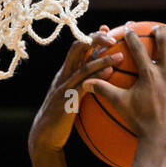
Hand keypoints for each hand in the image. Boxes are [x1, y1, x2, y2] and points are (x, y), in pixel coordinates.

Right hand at [29, 31, 121, 156]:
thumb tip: (103, 78)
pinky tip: (110, 73)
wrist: (45, 136)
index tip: (108, 30)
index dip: (92, 37)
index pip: (78, 48)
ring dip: (102, 58)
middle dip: (95, 39)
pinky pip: (83, 85)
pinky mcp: (66, 100)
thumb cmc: (61, 118)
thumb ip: (84, 86)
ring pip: (83, 66)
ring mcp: (63, 86)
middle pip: (78, 48)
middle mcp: (63, 75)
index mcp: (65, 72)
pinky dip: (97, 77)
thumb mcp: (72, 98)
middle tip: (114, 38)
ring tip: (120, 55)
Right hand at [84, 24, 165, 146]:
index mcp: (148, 73)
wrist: (161, 138)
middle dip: (162, 33)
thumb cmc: (140, 122)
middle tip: (160, 29)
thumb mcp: (120, 105)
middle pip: (165, 44)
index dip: (132, 36)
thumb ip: (104, 91)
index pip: (138, 47)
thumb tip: (85, 84)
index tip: (130, 29)